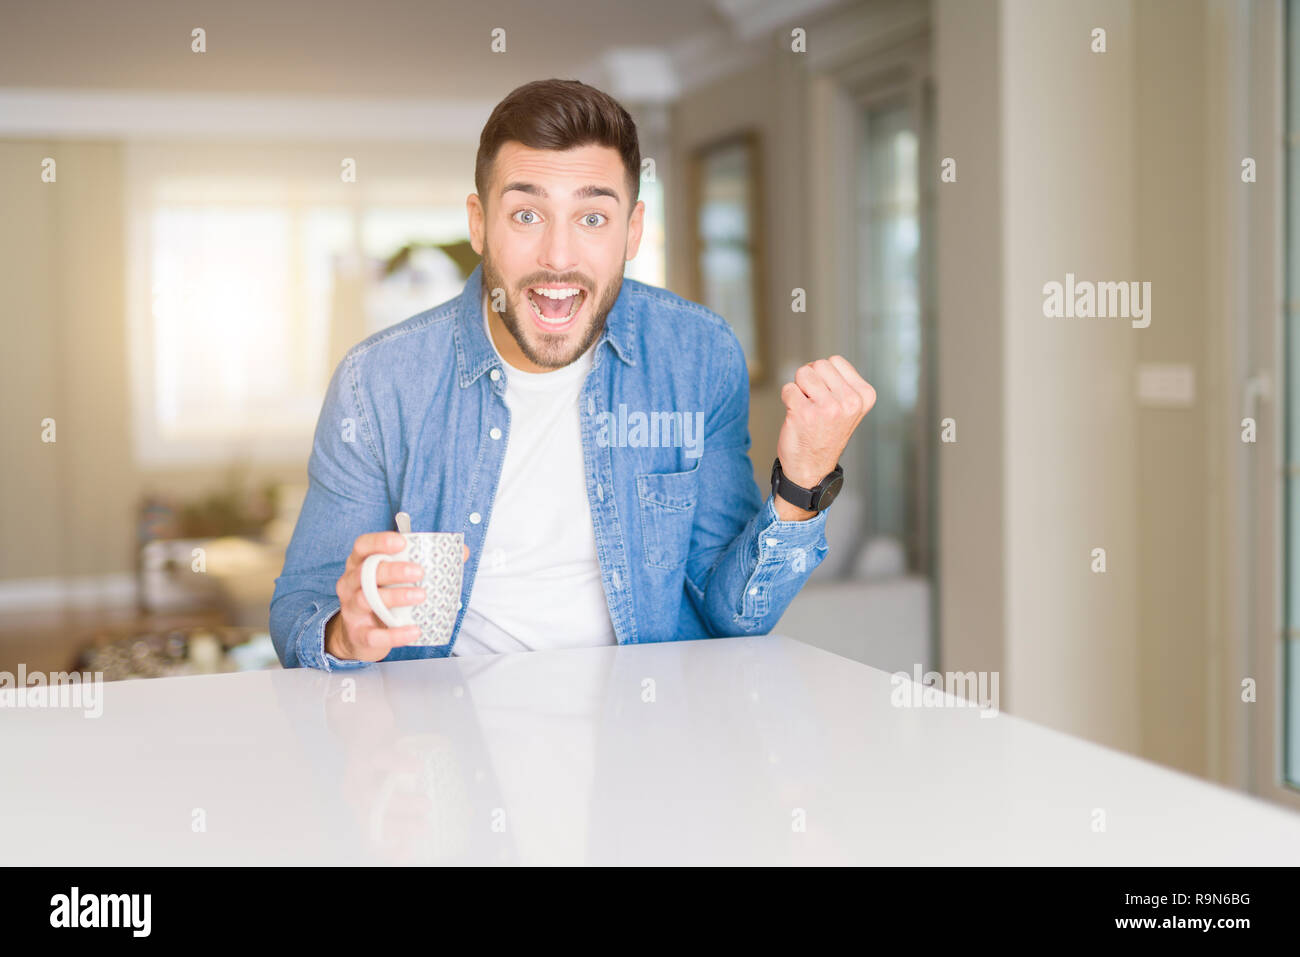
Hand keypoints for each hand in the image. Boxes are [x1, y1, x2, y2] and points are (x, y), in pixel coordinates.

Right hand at [325, 532, 469, 662]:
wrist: (360, 636)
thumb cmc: (383, 598)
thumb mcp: (397, 579)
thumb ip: (426, 563)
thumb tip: (461, 552)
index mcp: (361, 564)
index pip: (363, 546)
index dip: (379, 541)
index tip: (402, 542)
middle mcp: (351, 583)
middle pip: (366, 572)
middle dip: (393, 570)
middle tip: (419, 572)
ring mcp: (351, 609)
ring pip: (366, 599)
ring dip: (395, 596)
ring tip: (420, 596)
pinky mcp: (358, 634)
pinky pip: (374, 635)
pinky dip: (395, 634)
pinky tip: (414, 630)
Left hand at [777, 355, 875, 495]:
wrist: (812, 469)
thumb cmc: (827, 435)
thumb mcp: (848, 408)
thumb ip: (841, 383)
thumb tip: (819, 364)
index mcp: (864, 396)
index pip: (836, 361)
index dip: (825, 376)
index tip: (828, 398)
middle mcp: (850, 401)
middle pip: (819, 364)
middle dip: (811, 380)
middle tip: (815, 404)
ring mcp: (828, 407)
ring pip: (803, 373)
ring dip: (799, 389)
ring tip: (807, 410)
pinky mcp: (804, 413)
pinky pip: (788, 388)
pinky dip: (788, 399)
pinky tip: (797, 417)